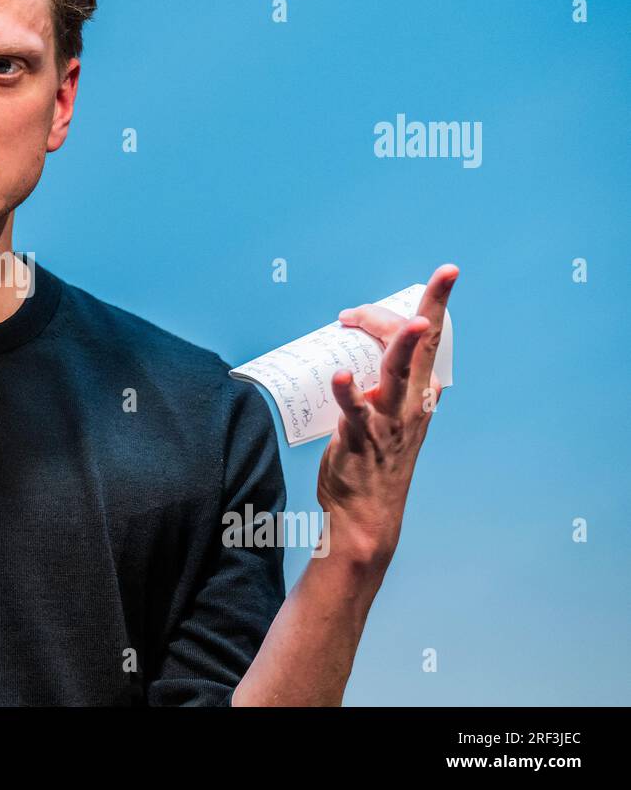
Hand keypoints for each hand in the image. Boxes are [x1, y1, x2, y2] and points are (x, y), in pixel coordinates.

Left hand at [316, 264, 458, 567]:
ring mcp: (389, 420)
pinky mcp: (362, 438)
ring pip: (398, 374)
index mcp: (422, 393)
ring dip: (403, 346)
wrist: (367, 515)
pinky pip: (356, 412)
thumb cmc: (374, 459)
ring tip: (409, 322)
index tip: (442, 275)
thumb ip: (384, 385)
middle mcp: (413, 402)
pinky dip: (348, 393)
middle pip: (424, 346)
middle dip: (436, 306)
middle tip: (447, 274)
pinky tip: (341, 376)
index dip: (430, 304)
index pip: (431, 339)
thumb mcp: (390, 416)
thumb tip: (360, 351)